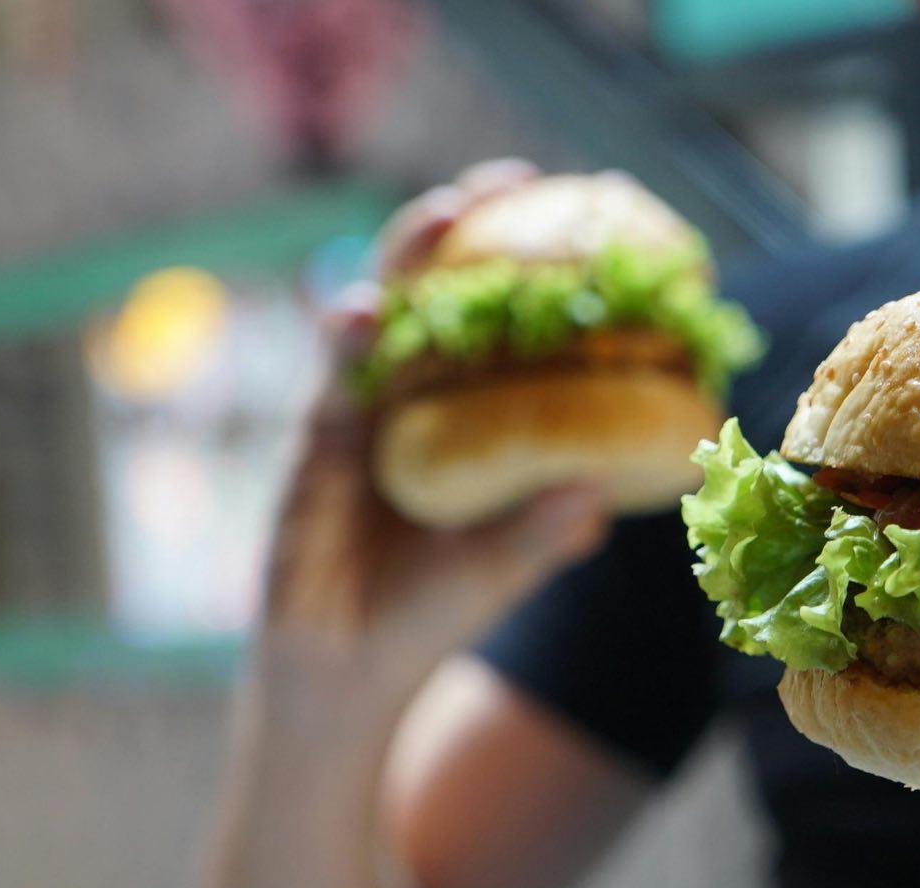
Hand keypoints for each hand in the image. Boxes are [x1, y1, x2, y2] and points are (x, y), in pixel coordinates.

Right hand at [260, 158, 607, 716]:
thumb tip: (603, 493)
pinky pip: (331, 382)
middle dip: (460, 232)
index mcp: (463, 420)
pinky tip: (358, 314)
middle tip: (506, 179)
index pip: (492, 326)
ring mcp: (360, 417)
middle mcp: (412, 403)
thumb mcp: (502, 572)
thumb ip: (544, 533)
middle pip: (433, 294)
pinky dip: (344, 344)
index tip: (572, 213)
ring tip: (444, 216)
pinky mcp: (315, 448)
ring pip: (379, 316)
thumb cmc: (431, 616)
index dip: (523, 270)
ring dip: (407, 260)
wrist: (348, 676)